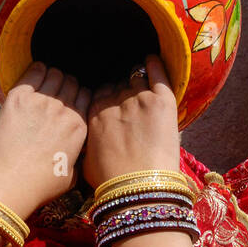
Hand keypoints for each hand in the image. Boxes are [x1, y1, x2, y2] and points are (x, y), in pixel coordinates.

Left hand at [0, 62, 89, 220]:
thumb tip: (78, 154)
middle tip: (56, 91)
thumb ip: (78, 158)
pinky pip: (35, 71)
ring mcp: (42, 101)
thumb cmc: (38, 186)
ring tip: (44, 83)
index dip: (79, 95)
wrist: (7, 182)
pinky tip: (35, 73)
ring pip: (56, 73)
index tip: (71, 99)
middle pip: (72, 82)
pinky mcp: (19, 96)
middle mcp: (64, 110)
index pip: (87, 95)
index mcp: (80, 127)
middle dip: (66, 84)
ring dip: (52, 76)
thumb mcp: (71, 177)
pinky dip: (37, 69)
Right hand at [83, 54, 180, 187]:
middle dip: (122, 89)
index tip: (114, 101)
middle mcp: (113, 100)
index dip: (108, 97)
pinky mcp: (161, 100)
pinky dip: (155, 64)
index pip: (99, 93)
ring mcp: (138, 97)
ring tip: (141, 76)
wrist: (138, 187)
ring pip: (136, 78)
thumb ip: (87, 145)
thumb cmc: (110, 181)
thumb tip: (86, 145)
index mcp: (94, 113)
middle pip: (117, 84)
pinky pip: (158, 74)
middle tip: (129, 96)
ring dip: (138, 78)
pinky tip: (153, 59)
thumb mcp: (86, 162)